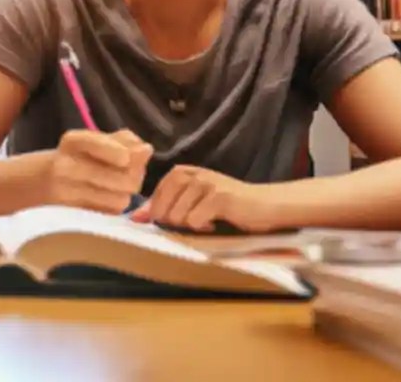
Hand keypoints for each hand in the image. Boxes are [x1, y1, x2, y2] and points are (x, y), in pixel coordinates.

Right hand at [43, 129, 153, 213]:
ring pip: (119, 200)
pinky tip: (104, 200)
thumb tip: (146, 150)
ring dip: (124, 195)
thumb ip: (124, 141)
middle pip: (122, 178)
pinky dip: (113, 208)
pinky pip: (109, 214)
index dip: (123, 154)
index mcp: (72, 142)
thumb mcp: (94, 141)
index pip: (101, 146)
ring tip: (116, 188)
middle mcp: (65, 167)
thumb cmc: (75, 158)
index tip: (126, 158)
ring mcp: (65, 194)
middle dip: (134, 177)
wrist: (35, 183)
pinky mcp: (71, 216)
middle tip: (129, 175)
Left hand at [129, 165, 275, 232]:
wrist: (265, 205)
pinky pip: (195, 220)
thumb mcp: (192, 201)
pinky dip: (204, 228)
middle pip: (162, 208)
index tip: (179, 219)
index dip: (161, 214)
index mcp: (181, 172)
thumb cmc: (226, 206)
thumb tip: (135, 217)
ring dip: (191, 225)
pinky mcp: (220, 196)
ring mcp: (206, 183)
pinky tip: (215, 223)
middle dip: (175, 223)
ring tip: (207, 221)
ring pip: (177, 216)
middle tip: (195, 221)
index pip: (155, 197)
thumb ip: (165, 206)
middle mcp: (192, 174)